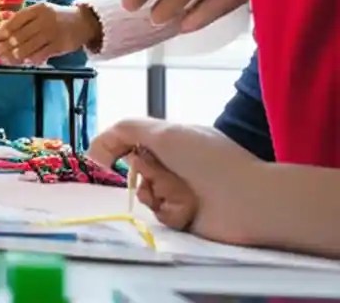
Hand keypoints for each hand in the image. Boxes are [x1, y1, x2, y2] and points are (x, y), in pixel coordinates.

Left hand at [0, 4, 98, 64]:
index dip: (3, 31)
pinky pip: (42, 54)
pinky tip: (24, 62)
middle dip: (6, 46)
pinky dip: (31, 59)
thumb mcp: (40, 13)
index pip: (17, 20)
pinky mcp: (60, 45)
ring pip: (30, 46)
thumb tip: (1, 30)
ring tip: (6, 59)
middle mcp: (45, 19)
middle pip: (21, 35)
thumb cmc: (56, 18)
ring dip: (15, 55)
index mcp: (38, 9)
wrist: (83, 21)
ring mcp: (53, 32)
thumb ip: (23, 20)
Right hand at [89, 118, 263, 244]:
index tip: (100, 160)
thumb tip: (98, 145)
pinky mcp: (184, 215)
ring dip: (157, 193)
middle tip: (160, 174)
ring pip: (145, 192)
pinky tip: (186, 210)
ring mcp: (181, 190)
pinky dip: (169, 211)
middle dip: (143, 172)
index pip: (132, 140)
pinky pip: (159, 213)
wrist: (246, 201)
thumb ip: (126, 130)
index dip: (115, 148)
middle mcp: (176, 163)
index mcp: (175, 139)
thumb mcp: (164, 132)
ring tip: (180, 194)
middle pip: (136, 169)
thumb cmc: (210, 161)